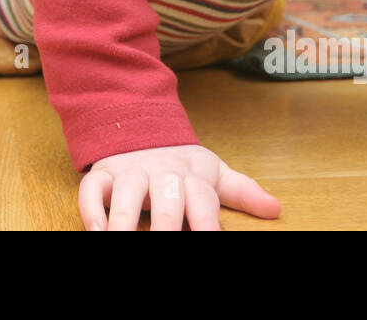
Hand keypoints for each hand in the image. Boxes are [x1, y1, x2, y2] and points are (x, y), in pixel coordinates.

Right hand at [78, 144, 279, 230]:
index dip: (208, 224)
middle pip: (165, 198)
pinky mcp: (103, 173)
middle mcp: (160, 173)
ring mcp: (129, 172)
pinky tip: (95, 231)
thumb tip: (275, 208)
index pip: (203, 201)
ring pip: (124, 193)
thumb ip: (242, 191)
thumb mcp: (212, 173)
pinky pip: (91, 187)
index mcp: (191, 176)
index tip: (211, 240)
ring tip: (119, 241)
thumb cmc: (180, 162)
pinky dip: (91, 208)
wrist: (141, 125)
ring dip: (122, 220)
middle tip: (165, 242)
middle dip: (165, 224)